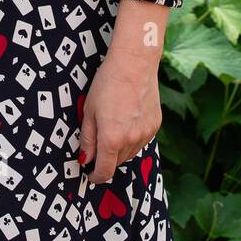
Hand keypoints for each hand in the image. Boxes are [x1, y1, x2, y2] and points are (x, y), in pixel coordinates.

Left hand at [78, 52, 162, 183]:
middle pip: (117, 163)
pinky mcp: (155, 125)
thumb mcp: (89, 111)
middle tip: (98, 145)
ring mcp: (146, 134)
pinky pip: (141, 141)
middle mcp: (131, 140)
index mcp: (112, 139)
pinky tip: (126, 121)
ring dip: (120, 150)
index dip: (96, 176)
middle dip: (106, 159)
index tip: (90, 174)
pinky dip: (132, 138)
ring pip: (130, 153)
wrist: (134, 63)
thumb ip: (87, 139)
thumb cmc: (107, 83)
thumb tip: (85, 160)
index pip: (105, 171)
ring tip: (112, 128)